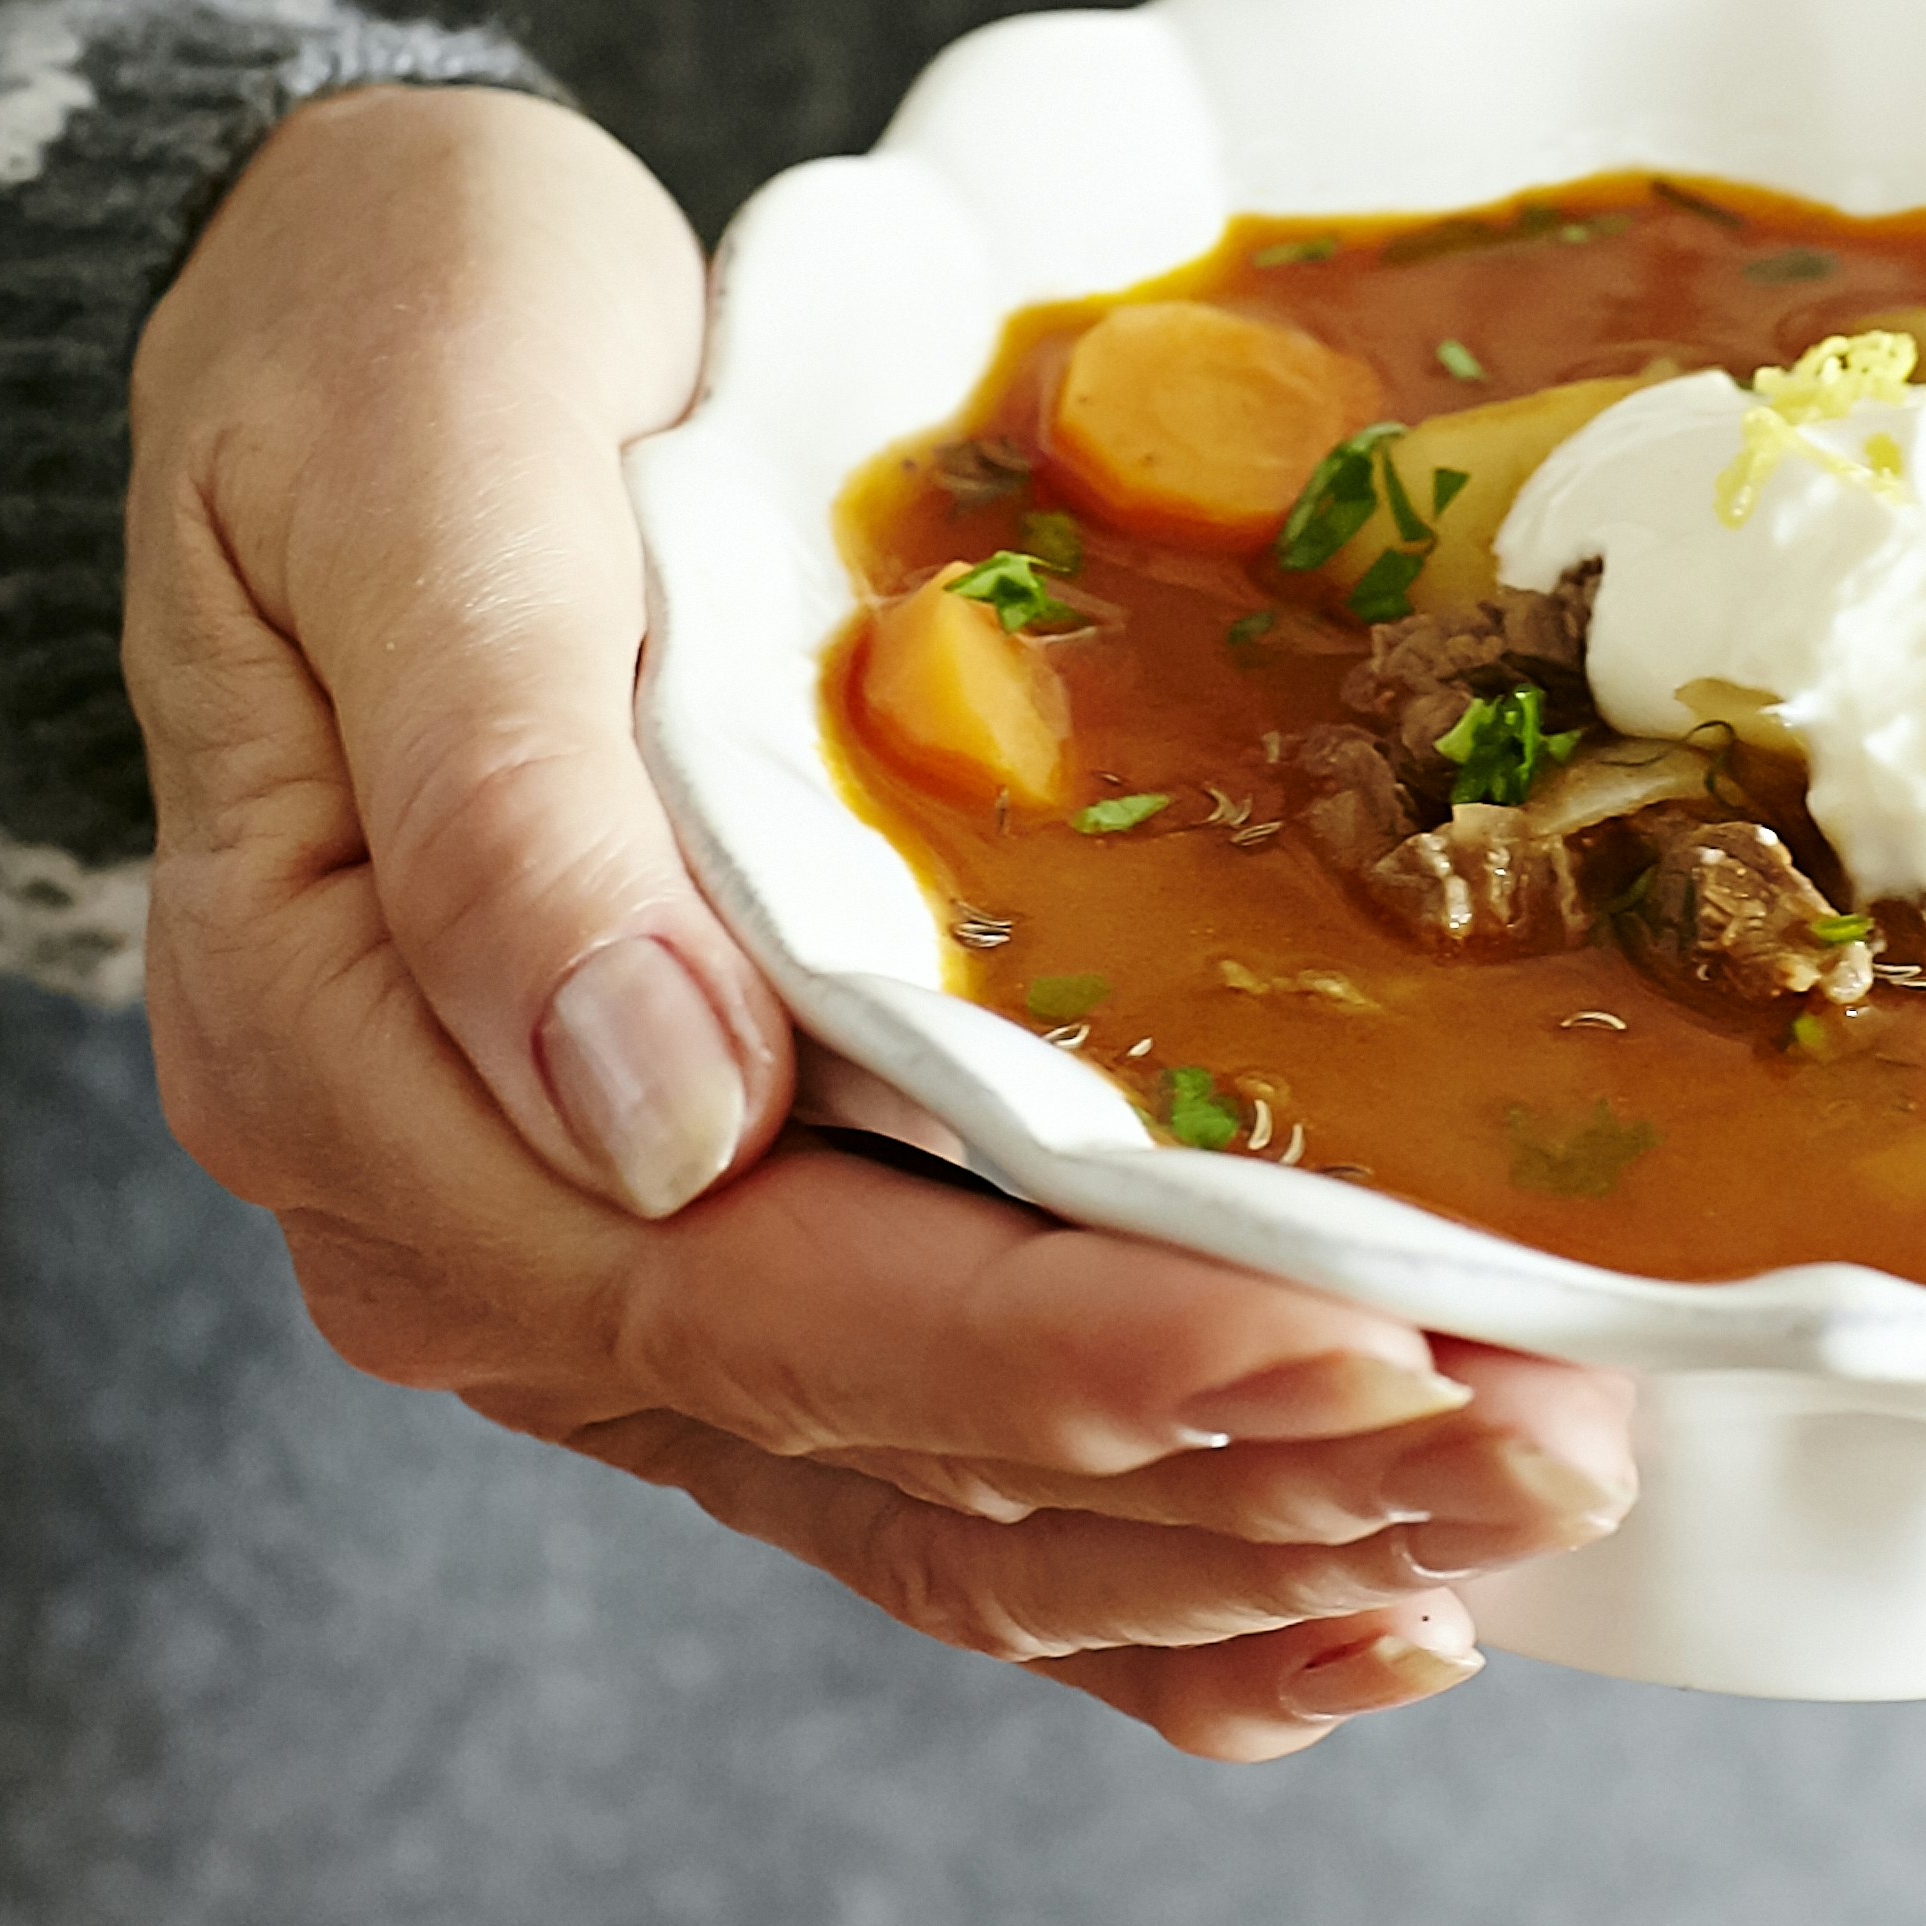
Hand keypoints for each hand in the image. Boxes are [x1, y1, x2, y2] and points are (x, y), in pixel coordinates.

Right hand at [128, 85, 1631, 1753]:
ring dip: (1243, 1528)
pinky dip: (1140, 1548)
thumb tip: (658, 1119)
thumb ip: (507, 797)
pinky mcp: (722, 1228)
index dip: (1079, 1353)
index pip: (762, 1296)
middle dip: (1240, 1463)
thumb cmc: (390, 349)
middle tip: (1559, 1444)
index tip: (1360, 1347)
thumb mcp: (420, 471)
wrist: (366, 330)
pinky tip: (1346, 1595)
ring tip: (1522, 1504)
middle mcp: (480, 1225)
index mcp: (368, 1062)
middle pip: (890, 1436)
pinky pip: (926, 1452)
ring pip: (938, 1490)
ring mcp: (601, 1251)